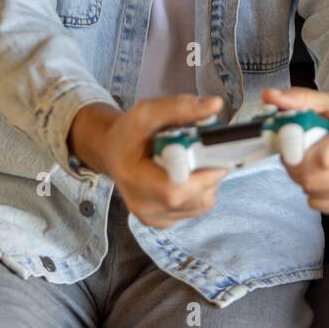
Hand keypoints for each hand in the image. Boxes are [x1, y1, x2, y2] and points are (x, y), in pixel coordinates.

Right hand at [68, 95, 227, 228]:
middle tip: (202, 150)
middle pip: (194, 198)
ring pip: (201, 203)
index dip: (202, 174)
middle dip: (208, 171)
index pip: (175, 190)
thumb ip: (180, 107)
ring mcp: (154, 217)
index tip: (212, 152)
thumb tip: (215, 105)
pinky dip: (201, 189)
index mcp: (133, 178)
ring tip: (192, 160)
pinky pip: (197, 207)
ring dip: (207, 179)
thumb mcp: (147, 111)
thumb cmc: (128, 133)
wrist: (112, 152)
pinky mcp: (165, 222)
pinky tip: (188, 174)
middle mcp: (143, 206)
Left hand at [261, 85, 328, 213]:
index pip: (321, 158)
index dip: (297, 156)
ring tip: (312, 164)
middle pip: (313, 180)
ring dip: (304, 181)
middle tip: (297, 155)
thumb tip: (268, 96)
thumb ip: (299, 99)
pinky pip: (323, 206)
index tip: (289, 146)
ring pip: (315, 195)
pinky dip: (315, 193)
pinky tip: (324, 176)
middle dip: (295, 169)